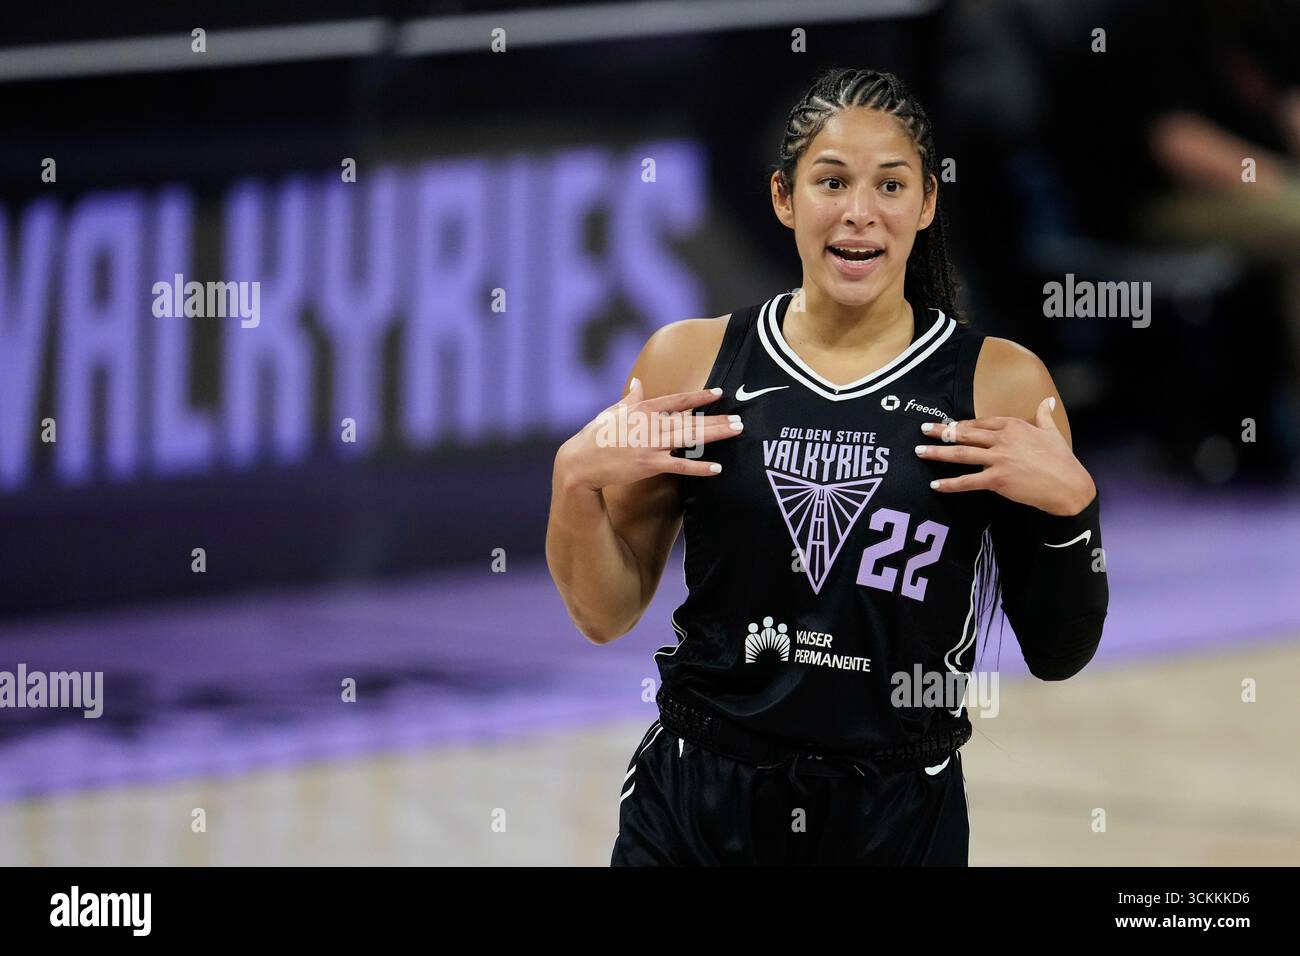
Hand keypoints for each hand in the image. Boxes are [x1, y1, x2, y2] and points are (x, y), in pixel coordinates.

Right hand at [555, 377, 743, 491]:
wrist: (581, 462)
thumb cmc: (596, 435)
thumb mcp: (612, 411)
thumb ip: (631, 398)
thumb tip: (639, 382)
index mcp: (643, 409)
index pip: (677, 400)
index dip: (699, 397)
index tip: (719, 393)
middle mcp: (650, 425)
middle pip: (690, 420)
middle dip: (717, 420)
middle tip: (740, 420)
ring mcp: (650, 444)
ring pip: (690, 438)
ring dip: (715, 435)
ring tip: (736, 432)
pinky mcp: (648, 464)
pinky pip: (679, 465)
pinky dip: (698, 467)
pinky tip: (716, 468)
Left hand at [913, 397, 1095, 515]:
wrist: (1069, 485)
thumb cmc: (1062, 460)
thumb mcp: (1052, 432)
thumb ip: (1044, 416)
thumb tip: (1048, 401)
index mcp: (1014, 425)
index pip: (980, 423)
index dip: (961, 425)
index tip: (947, 425)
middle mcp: (1003, 439)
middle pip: (964, 434)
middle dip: (940, 432)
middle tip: (923, 430)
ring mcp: (999, 459)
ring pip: (961, 454)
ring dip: (937, 452)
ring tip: (920, 452)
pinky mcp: (998, 480)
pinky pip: (967, 481)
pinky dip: (950, 483)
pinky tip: (935, 484)